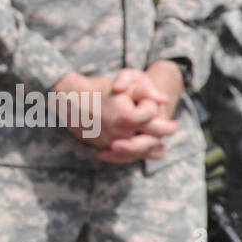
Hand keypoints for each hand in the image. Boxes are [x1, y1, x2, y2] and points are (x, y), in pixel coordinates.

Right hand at [53, 69, 175, 163]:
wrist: (68, 99)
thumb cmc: (97, 89)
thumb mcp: (123, 85)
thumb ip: (145, 92)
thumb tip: (164, 99)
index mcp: (126, 117)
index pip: (152, 116)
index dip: (154, 107)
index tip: (155, 102)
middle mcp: (120, 133)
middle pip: (151, 137)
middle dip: (165, 130)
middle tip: (174, 126)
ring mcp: (111, 142)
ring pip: (139, 150)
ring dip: (153, 148)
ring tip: (163, 146)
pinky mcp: (103, 146)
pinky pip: (123, 156)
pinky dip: (135, 155)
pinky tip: (143, 153)